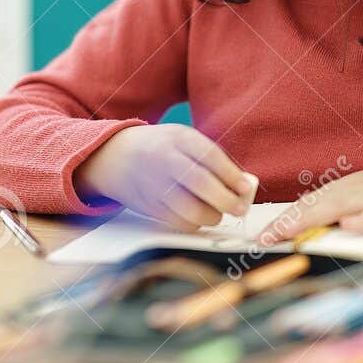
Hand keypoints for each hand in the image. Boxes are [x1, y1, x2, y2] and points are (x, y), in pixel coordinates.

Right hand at [73, 124, 254, 229]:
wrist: (117, 157)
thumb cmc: (164, 149)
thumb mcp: (184, 140)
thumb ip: (212, 159)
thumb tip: (242, 187)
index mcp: (179, 138)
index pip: (210, 156)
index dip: (230, 174)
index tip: (245, 187)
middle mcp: (165, 160)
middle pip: (200, 183)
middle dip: (225, 200)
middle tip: (239, 208)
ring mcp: (154, 184)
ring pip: (189, 209)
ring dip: (211, 216)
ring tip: (218, 213)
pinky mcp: (148, 206)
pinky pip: (177, 222)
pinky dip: (193, 224)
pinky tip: (198, 217)